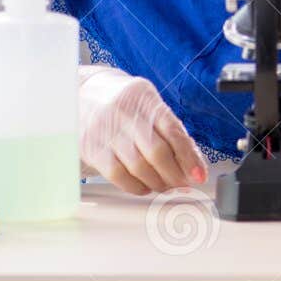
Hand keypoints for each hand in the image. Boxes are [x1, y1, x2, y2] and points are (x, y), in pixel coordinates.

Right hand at [78, 70, 207, 194]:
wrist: (81, 93)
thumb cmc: (124, 103)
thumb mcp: (147, 104)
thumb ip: (169, 128)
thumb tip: (193, 161)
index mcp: (145, 99)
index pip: (173, 131)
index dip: (189, 157)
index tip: (199, 175)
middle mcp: (125, 113)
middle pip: (156, 152)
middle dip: (174, 174)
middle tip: (182, 185)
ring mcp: (105, 131)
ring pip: (138, 166)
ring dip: (157, 182)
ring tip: (165, 186)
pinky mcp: (91, 148)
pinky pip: (117, 174)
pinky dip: (135, 186)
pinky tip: (144, 186)